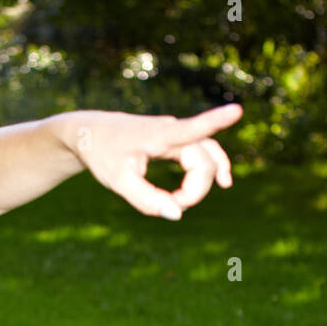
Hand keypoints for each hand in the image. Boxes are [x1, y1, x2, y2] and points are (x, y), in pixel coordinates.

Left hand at [71, 103, 241, 219]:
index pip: (191, 129)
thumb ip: (147, 200)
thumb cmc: (101, 154)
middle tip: (171, 206)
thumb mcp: (118, 181)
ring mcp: (176, 133)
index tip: (237, 110)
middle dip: (195, 189)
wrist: (89, 132)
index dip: (215, 121)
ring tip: (187, 201)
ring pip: (207, 155)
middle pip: (203, 161)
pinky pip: (203, 152)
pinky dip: (212, 168)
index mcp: (156, 135)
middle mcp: (171, 130)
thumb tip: (178, 215)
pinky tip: (224, 182)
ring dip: (204, 181)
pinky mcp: (175, 138)